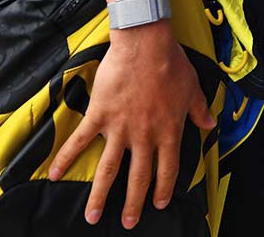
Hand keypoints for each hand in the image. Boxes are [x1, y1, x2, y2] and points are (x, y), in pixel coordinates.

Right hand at [48, 22, 214, 228]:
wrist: (145, 44)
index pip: (167, 168)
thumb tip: (210, 125)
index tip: (158, 204)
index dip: (163, 188)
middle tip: (129, 223)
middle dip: (133, 203)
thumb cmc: (171, 64)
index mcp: (168, 131)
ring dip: (100, 195)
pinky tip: (53, 174)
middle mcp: (144, 136)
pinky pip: (79, 141)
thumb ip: (199, 111)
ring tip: (92, 217)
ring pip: (109, 169)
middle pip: (139, 177)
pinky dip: (65, 158)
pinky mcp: (98, 116)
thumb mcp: (192, 88)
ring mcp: (119, 128)